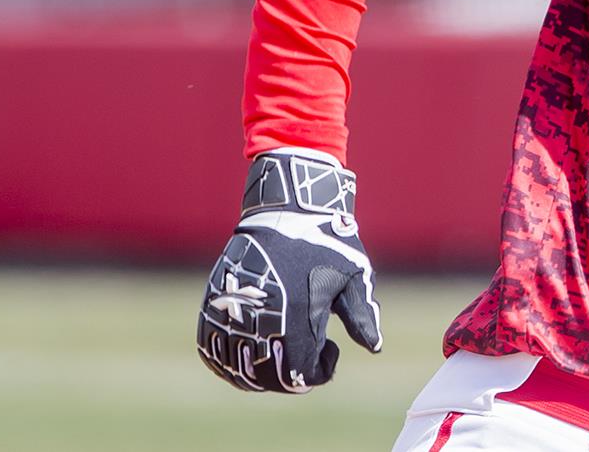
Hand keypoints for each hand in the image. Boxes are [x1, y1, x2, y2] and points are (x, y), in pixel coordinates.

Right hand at [196, 149, 382, 391]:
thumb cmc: (325, 243)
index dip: (319, 372)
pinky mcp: (214, 304)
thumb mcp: (354, 276)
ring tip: (284, 350)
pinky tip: (255, 348)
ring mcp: (233, 311)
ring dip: (263, 370)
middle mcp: (261, 317)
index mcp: (298, 314)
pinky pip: (213, 348)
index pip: (301, 373)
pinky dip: (232, 358)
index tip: (330, 351)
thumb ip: (362, 314)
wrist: (285, 210)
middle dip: (293, 375)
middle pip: (269, 378)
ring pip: (239, 368)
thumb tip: (375, 348)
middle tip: (310, 354)